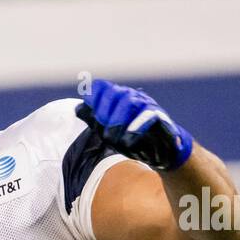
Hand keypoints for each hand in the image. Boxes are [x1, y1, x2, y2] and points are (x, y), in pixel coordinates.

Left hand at [76, 79, 192, 171]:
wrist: (162, 151)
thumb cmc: (134, 140)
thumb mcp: (109, 132)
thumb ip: (94, 120)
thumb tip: (77, 109)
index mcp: (119, 99)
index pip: (103, 87)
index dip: (93, 96)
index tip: (88, 107)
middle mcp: (133, 98)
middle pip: (114, 93)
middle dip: (104, 113)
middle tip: (103, 131)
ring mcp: (147, 105)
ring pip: (129, 101)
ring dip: (117, 121)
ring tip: (113, 139)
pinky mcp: (161, 117)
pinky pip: (148, 115)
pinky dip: (136, 127)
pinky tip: (127, 139)